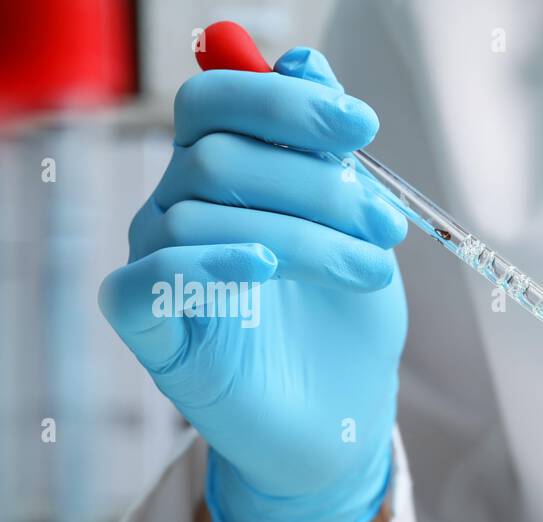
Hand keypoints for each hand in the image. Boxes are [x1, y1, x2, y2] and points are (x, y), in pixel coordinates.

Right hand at [98, 48, 407, 521]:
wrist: (341, 429)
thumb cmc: (344, 328)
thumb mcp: (355, 233)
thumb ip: (329, 156)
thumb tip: (305, 62)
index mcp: (221, 178)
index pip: (217, 101)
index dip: (285, 102)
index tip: (364, 127)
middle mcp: (177, 211)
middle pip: (214, 153)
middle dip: (313, 179)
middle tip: (384, 223)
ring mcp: (160, 270)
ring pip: (202, 214)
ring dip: (305, 235)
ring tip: (372, 271)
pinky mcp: (153, 332)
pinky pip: (150, 279)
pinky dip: (207, 263)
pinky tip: (265, 267)